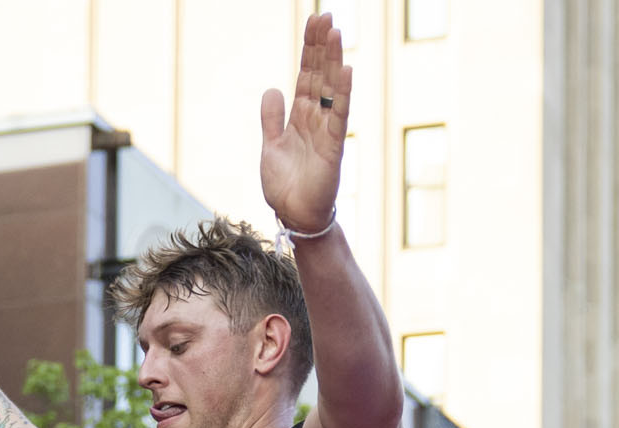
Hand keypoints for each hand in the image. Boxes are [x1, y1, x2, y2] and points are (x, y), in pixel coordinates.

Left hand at [259, 11, 350, 236]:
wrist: (293, 215)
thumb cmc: (285, 185)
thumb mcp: (271, 145)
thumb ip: (272, 118)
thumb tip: (272, 88)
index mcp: (300, 115)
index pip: (307, 74)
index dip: (310, 49)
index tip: (314, 22)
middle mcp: (315, 118)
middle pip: (320, 74)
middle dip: (322, 46)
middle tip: (326, 16)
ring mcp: (326, 130)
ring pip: (331, 89)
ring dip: (334, 60)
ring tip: (335, 32)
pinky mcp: (333, 147)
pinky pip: (339, 116)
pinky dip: (343, 94)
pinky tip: (347, 71)